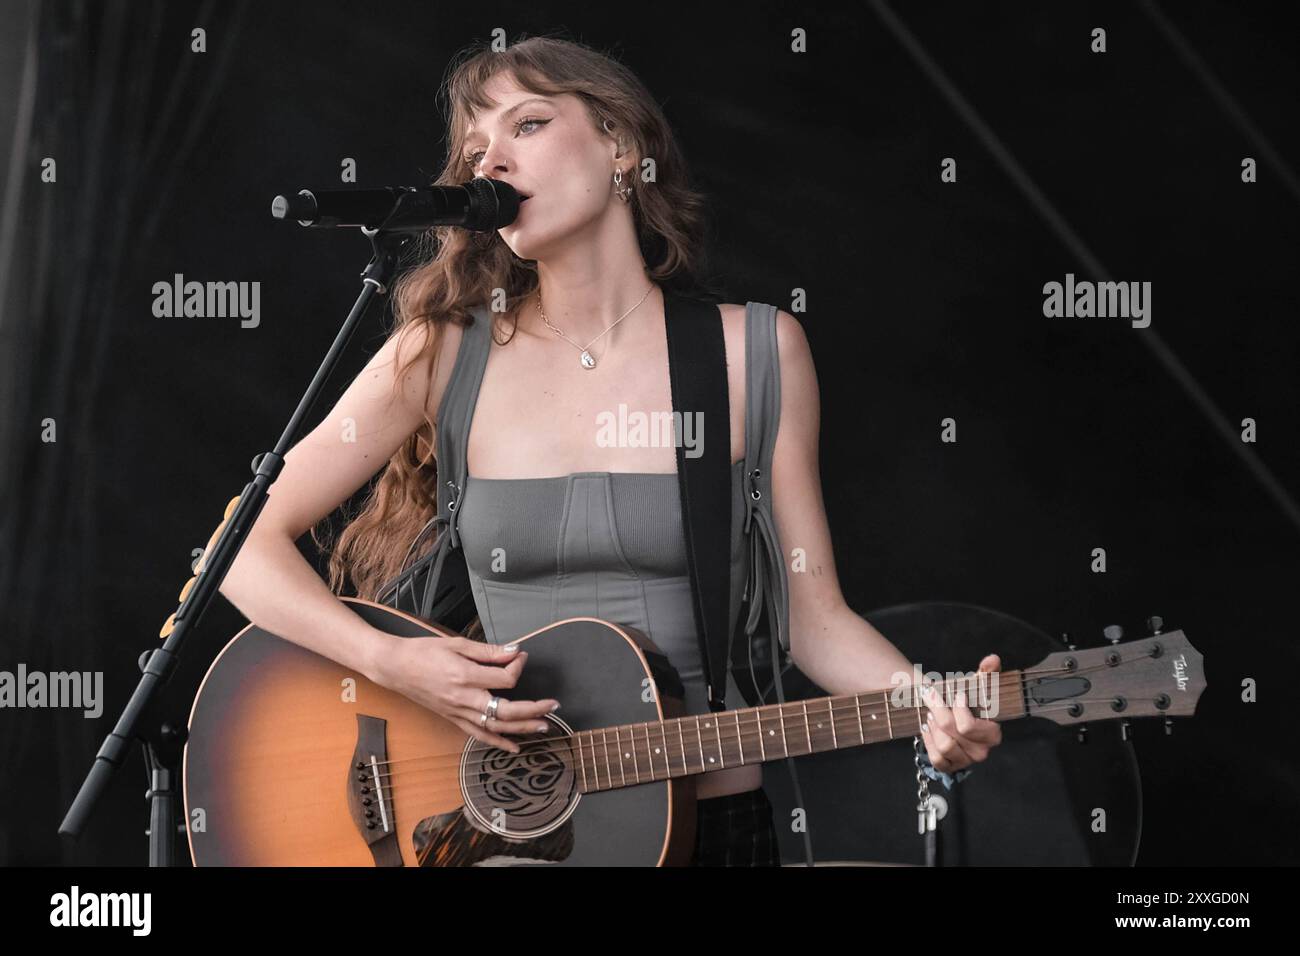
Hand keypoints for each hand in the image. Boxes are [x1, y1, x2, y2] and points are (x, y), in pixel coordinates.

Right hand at [372, 633, 558, 754]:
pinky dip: (498, 742)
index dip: (518, 665)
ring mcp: (458, 712)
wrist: (394, 667)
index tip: (521, 655)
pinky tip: (515, 746)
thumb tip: (515, 650)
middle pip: (506, 710)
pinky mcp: (453, 718)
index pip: (504, 679)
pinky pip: (478, 734)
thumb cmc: (423, 651)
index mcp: (465, 676)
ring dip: (522, 728)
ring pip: (496, 726)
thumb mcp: (457, 644)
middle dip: (533, 709)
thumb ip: (488, 651)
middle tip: (553, 704)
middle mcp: (463, 699)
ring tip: (544, 726)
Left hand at [919, 653, 1003, 773]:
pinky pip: (936, 758)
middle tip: (932, 698)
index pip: (968, 726)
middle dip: (939, 711)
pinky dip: (928, 741)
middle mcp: (982, 752)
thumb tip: (992, 659)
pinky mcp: (950, 767)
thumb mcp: (976, 684)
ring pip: (944, 745)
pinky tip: (927, 728)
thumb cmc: (963, 700)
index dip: (958, 709)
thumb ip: (987, 672)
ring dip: (933, 726)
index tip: (956, 695)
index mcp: (992, 734)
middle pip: (952, 732)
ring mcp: (966, 761)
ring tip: (931, 714)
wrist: (949, 714)